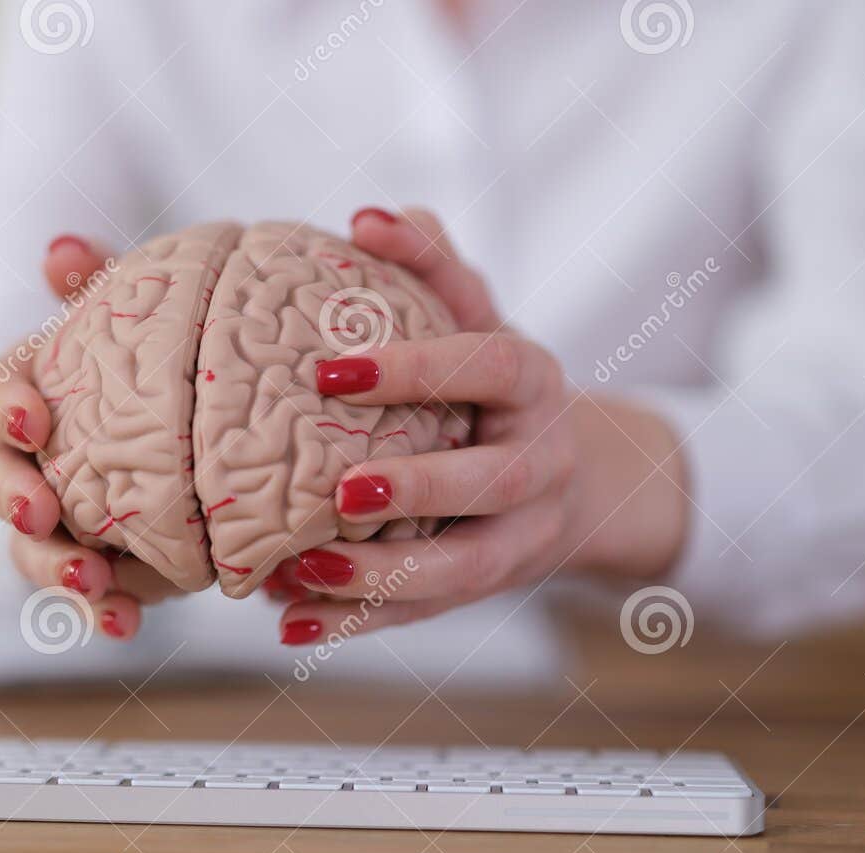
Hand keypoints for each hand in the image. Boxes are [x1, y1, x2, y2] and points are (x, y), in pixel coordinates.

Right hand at [0, 235, 183, 640]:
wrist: (242, 426)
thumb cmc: (178, 356)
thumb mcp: (154, 316)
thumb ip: (110, 288)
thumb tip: (63, 252)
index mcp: (35, 393)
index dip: (1, 409)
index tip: (34, 421)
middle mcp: (36, 461)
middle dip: (10, 499)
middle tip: (42, 511)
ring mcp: (66, 521)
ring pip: (28, 549)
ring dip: (49, 567)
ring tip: (89, 579)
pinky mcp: (107, 567)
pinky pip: (88, 597)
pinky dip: (100, 611)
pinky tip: (124, 624)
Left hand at [275, 207, 690, 645]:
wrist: (573, 478)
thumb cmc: (494, 386)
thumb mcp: (478, 321)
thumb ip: (434, 270)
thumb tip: (372, 216)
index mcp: (534, 384)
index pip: (490, 366)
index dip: (419, 367)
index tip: (331, 368)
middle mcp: (540, 462)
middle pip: (491, 483)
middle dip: (419, 487)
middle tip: (342, 491)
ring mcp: (524, 534)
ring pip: (464, 566)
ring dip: (382, 576)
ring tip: (301, 571)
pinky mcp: (491, 586)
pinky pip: (426, 613)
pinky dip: (359, 623)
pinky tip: (292, 624)